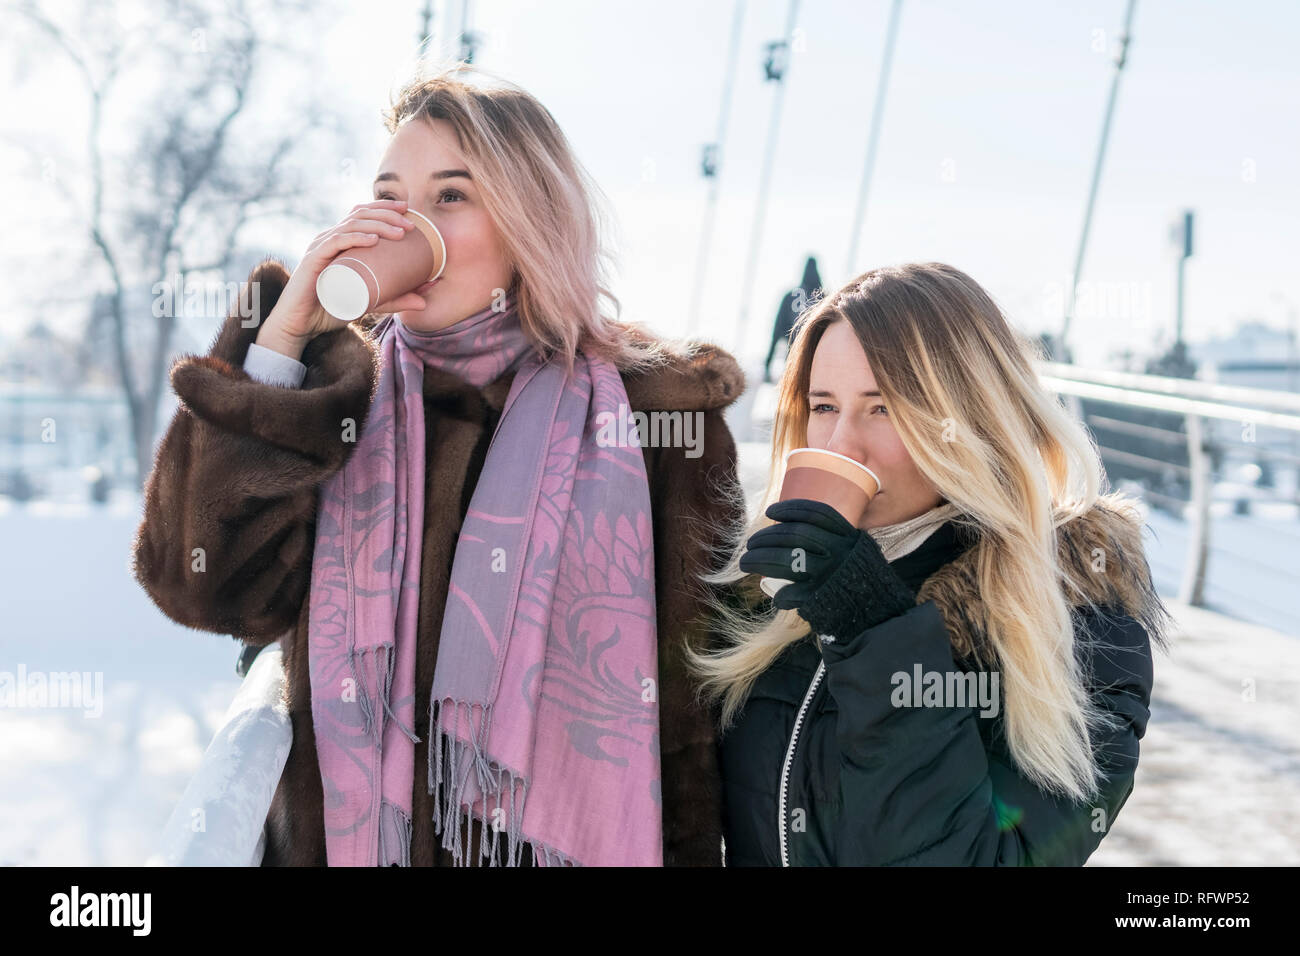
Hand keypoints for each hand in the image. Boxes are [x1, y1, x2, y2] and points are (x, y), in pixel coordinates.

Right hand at [256, 199, 432, 357]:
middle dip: (387, 214)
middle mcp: (329, 239)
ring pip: (351, 225)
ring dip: (378, 225)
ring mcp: (320, 247)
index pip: (361, 214)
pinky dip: (355, 238)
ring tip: (401, 232)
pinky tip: (373, 240)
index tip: (408, 209)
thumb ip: (394, 300)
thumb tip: (423, 303)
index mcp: (339, 242)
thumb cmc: (330, 309)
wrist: (300, 325)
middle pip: (360, 215)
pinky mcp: (314, 260)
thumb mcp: (369, 302)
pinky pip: (336, 242)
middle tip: (411, 224)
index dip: (383, 207)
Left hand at [739, 498, 916, 639]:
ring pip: (788, 560)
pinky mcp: (823, 599)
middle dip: (767, 537)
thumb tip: (791, 534)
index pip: (817, 514)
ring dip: (761, 560)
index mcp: (849, 537)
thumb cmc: (862, 584)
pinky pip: (792, 593)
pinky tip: (776, 597)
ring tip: (746, 562)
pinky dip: (781, 595)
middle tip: (750, 544)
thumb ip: (832, 542)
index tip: (771, 511)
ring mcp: (830, 575)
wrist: (881, 619)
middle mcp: (840, 552)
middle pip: (795, 536)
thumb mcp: (856, 554)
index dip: (792, 509)